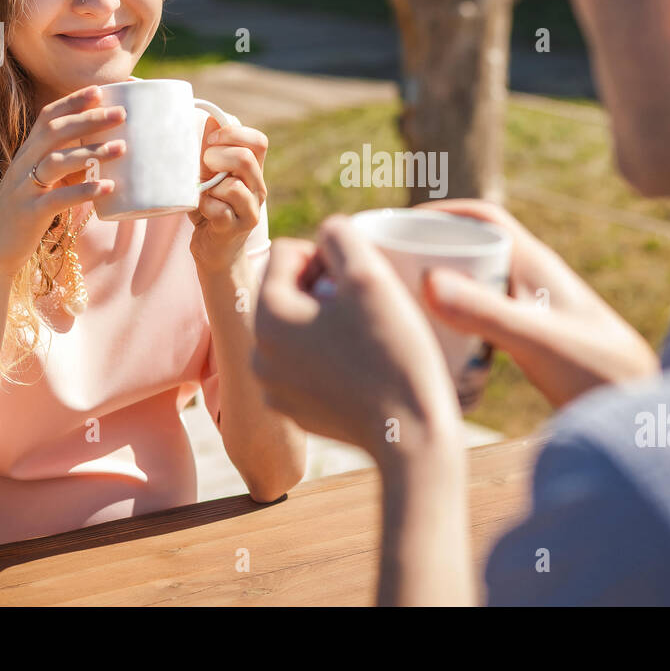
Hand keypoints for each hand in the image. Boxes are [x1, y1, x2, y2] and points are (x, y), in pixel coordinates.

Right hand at [0, 85, 126, 279]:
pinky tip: (108, 188)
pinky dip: (84, 191)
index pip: (46, 118)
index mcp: (26, 155)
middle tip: (122, 114)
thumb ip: (64, 170)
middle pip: (54, 132)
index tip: (99, 90)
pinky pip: (58, 198)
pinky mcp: (30, 213)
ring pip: (57, 161)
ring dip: (91, 152)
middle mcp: (23, 165)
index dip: (72, 102)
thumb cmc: (22, 217)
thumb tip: (102, 157)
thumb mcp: (40, 185)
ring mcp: (24, 189)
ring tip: (122, 148)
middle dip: (89, 119)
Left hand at [188, 117, 267, 272]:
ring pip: (233, 186)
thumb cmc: (211, 210)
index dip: (234, 133)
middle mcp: (257, 189)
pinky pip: (217, 208)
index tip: (211, 140)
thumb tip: (212, 118)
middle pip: (246, 159)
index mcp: (253, 173)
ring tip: (204, 194)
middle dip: (217, 156)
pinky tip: (202, 212)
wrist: (214, 252)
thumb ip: (211, 151)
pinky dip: (203, 206)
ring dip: (209, 187)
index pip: (259, 141)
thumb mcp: (209, 177)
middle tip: (204, 166)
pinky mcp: (235, 228)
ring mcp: (250, 210)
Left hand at [252, 216, 462, 461]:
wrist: (410, 436)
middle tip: (368, 308)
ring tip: (368, 337)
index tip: (362, 280)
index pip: (288, 252)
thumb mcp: (369, 274)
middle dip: (327, 289)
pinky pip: (308, 364)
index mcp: (267, 315)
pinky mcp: (296, 412)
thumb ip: (340, 235)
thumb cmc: (392, 353)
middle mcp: (258, 353)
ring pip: (300, 328)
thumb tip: (326, 234)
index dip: (330, 255)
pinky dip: (332, 356)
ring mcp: (275, 388)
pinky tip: (364, 368)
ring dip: (329, 322)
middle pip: (290, 291)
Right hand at [417, 199, 659, 408]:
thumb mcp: (538, 342)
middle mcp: (535, 284)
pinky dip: (454, 329)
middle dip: (428, 255)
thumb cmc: (601, 375)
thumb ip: (487, 312)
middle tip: (381, 275)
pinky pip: (483, 324)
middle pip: (473, 251)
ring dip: (438, 294)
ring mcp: (535, 315)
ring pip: (476, 289)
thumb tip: (428, 280)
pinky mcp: (534, 346)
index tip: (395, 226)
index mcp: (537, 266)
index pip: (484, 218)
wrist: (644, 418)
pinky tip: (433, 355)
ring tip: (396, 312)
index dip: (439, 213)